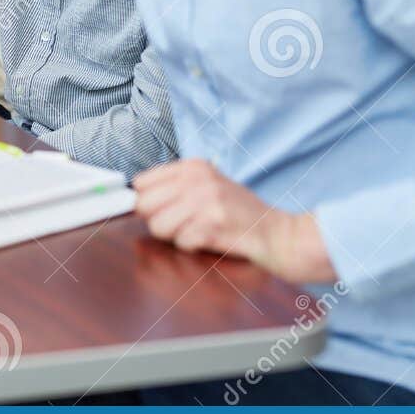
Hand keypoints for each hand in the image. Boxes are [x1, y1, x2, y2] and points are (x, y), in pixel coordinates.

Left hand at [132, 158, 335, 282]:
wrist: (278, 234)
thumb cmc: (241, 213)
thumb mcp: (209, 186)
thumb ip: (175, 187)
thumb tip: (136, 198)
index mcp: (194, 166)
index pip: (142, 182)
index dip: (145, 201)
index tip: (154, 210)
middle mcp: (198, 179)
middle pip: (145, 204)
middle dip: (156, 220)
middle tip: (179, 225)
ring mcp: (206, 201)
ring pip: (158, 225)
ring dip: (174, 236)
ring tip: (197, 232)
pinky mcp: (213, 225)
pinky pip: (181, 242)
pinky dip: (192, 247)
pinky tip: (210, 240)